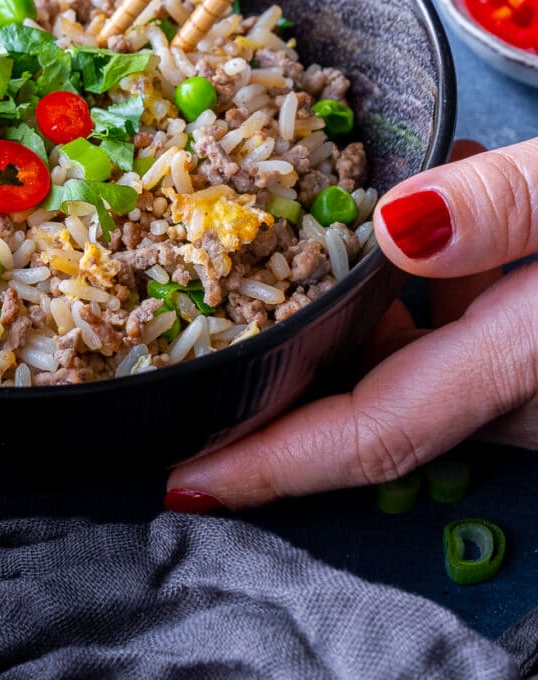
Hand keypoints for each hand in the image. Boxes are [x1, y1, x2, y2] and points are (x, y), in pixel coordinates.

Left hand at [165, 141, 537, 511]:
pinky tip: (401, 209)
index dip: (271, 460)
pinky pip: (448, 329)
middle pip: (367, 402)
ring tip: (260, 239)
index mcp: (519, 362)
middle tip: (176, 339)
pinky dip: (405, 280)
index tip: (182, 476)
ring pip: (404, 358)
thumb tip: (397, 223)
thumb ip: (507, 204)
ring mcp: (528, 367)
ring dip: (337, 305)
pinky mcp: (534, 342)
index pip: (371, 434)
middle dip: (274, 373)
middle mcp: (519, 390)